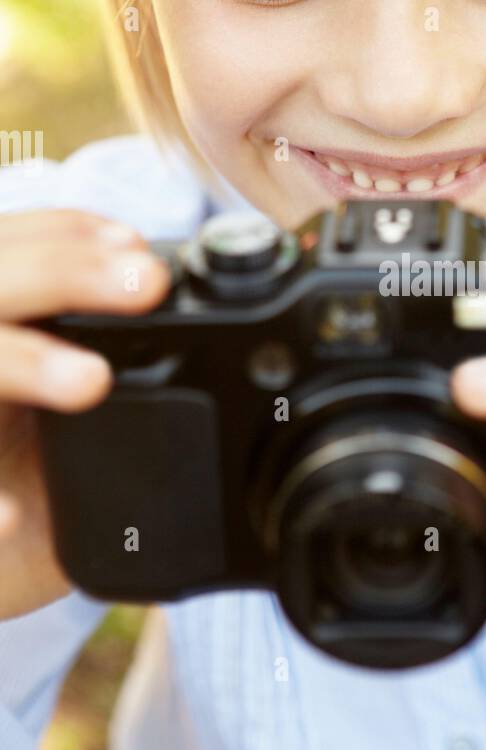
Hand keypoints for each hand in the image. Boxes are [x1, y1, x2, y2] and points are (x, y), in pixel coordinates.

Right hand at [0, 210, 170, 620]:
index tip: (137, 246)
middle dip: (68, 270)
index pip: (21, 238)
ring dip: (27, 362)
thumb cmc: (34, 455)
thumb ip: (111, 346)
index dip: (75, 232)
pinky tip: (11, 518)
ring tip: (92, 380)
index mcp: (2, 310)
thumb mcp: (68, 387)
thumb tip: (201, 311)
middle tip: (148, 284)